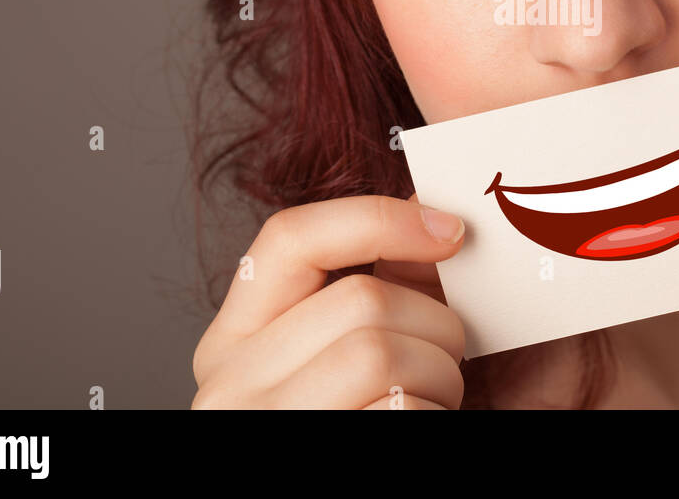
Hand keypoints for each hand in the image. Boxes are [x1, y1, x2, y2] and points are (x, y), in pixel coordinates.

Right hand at [191, 194, 466, 408]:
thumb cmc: (368, 428)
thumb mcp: (345, 363)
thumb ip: (367, 299)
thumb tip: (431, 230)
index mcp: (233, 348)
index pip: (290, 238)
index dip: (379, 218)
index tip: (451, 231)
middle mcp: (227, 390)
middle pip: (363, 299)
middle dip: (437, 327)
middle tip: (446, 369)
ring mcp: (264, 431)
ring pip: (385, 352)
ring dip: (442, 379)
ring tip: (430, 410)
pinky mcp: (317, 459)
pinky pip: (401, 409)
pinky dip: (434, 417)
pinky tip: (421, 430)